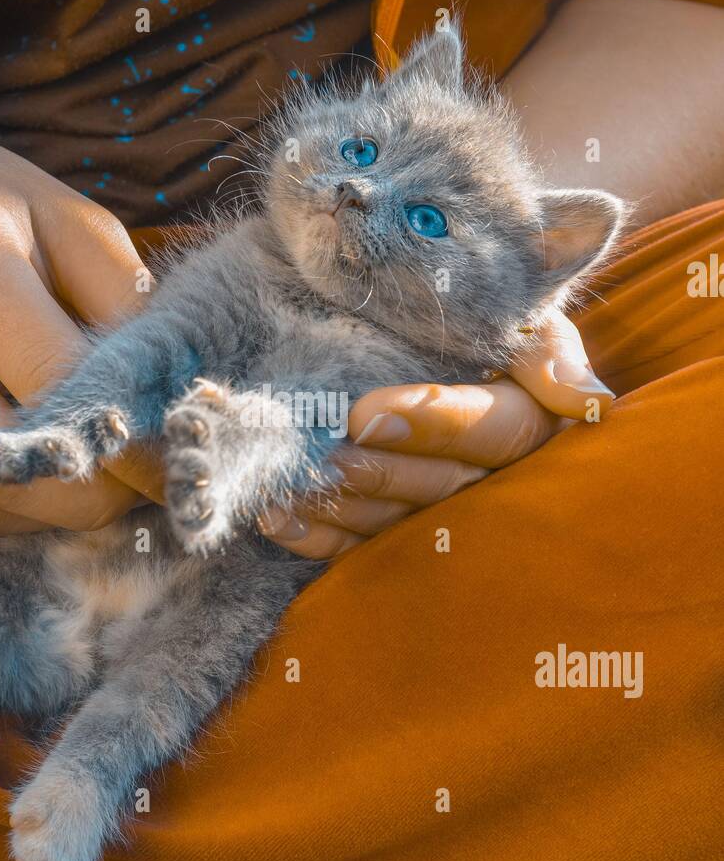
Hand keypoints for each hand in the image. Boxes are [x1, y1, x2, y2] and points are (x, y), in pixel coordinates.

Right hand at [0, 98, 160, 536]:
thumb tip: (175, 400)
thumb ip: (125, 303)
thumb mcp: (67, 219)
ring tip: (92, 477)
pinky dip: (4, 506)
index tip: (177, 456)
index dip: (126, 433)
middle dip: (84, 497)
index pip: (53, 378)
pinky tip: (38, 472)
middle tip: (135, 481)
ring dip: (44, 512)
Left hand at [259, 309, 614, 557]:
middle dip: (382, 473)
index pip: (495, 430)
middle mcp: (494, 478)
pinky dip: (314, 536)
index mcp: (535, 421)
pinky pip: (359, 548)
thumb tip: (586, 402)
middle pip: (443, 486)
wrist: (419, 316)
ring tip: (291, 489)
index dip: (434, 422)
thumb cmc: (477, 312)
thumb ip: (547, 348)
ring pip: (398, 524)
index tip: (368, 410)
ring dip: (341, 508)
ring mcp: (442, 511)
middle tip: (328, 456)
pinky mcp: (396, 534)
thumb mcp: (525, 316)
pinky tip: (275, 518)